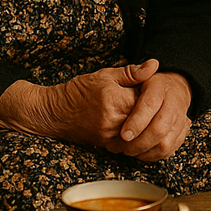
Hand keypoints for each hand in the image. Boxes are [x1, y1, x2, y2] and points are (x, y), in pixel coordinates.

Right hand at [0, 59, 158, 145]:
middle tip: (153, 103)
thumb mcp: (105, 75)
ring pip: (139, 132)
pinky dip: (136, 134)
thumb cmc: (79, 91)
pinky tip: (136, 125)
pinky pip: (130, 141)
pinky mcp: (107, 145)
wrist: (55, 112)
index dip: (152, 95)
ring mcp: (110, 136)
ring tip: (146, 114)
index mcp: (115, 100)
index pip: (146, 100)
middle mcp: (113, 121)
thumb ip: (132, 72)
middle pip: (145, 119)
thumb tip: (155, 65)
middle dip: (151, 111)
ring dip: (145, 124)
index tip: (153, 90)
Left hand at [111, 62, 192, 161]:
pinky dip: (153, 156)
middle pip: (159, 129)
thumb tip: (149, 65)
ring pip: (165, 143)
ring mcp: (180, 120)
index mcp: (161, 88)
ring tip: (129, 151)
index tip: (123, 134)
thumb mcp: (142, 74)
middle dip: (139, 142)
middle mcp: (174, 104)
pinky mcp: (182, 133)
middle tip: (122, 147)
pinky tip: (141, 153)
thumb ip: (135, 71)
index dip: (137, 122)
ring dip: (145, 151)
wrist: (177, 88)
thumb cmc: (154, 84)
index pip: (151, 105)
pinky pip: (169, 150)